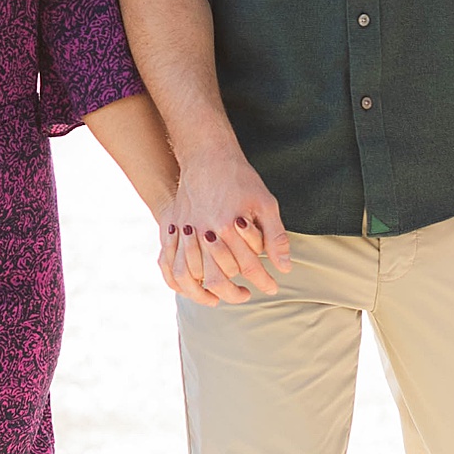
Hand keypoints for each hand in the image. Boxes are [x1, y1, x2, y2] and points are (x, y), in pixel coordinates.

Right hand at [160, 142, 290, 306]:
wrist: (207, 155)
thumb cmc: (241, 179)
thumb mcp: (266, 203)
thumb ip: (276, 237)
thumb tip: (284, 268)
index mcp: (230, 226)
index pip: (250, 267)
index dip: (264, 282)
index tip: (273, 289)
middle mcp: (205, 232)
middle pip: (218, 278)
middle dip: (235, 293)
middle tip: (247, 295)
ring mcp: (185, 231)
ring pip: (190, 276)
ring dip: (204, 293)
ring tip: (219, 297)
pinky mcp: (172, 228)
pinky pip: (169, 263)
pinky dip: (179, 281)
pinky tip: (193, 286)